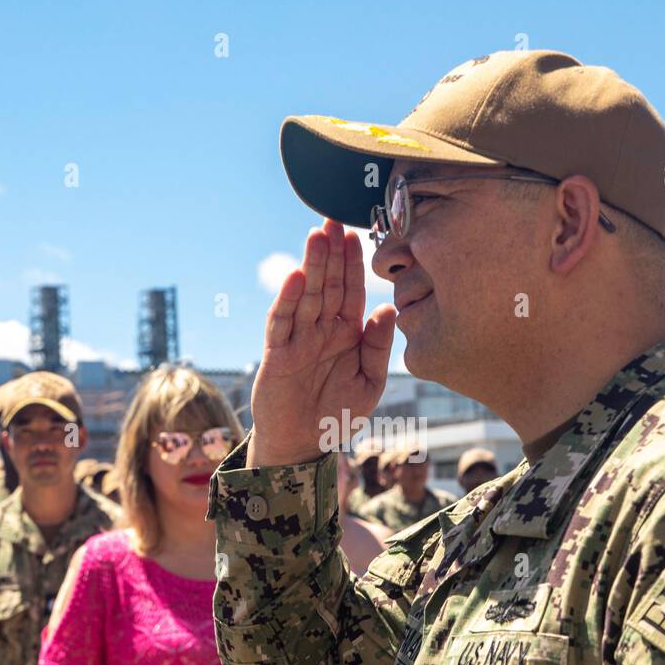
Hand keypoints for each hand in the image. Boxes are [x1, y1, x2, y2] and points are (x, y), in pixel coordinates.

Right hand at [248, 218, 396, 466]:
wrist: (303, 444)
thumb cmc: (337, 414)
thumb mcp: (369, 383)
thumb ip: (378, 347)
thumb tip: (388, 309)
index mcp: (347, 332)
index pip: (352, 291)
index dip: (354, 263)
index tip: (358, 233)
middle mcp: (322, 329)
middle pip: (328, 284)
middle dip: (331, 253)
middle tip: (333, 220)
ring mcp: (298, 339)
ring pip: (306, 295)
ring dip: (312, 265)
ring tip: (316, 236)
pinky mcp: (277, 353)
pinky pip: (282, 322)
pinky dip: (288, 300)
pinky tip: (296, 277)